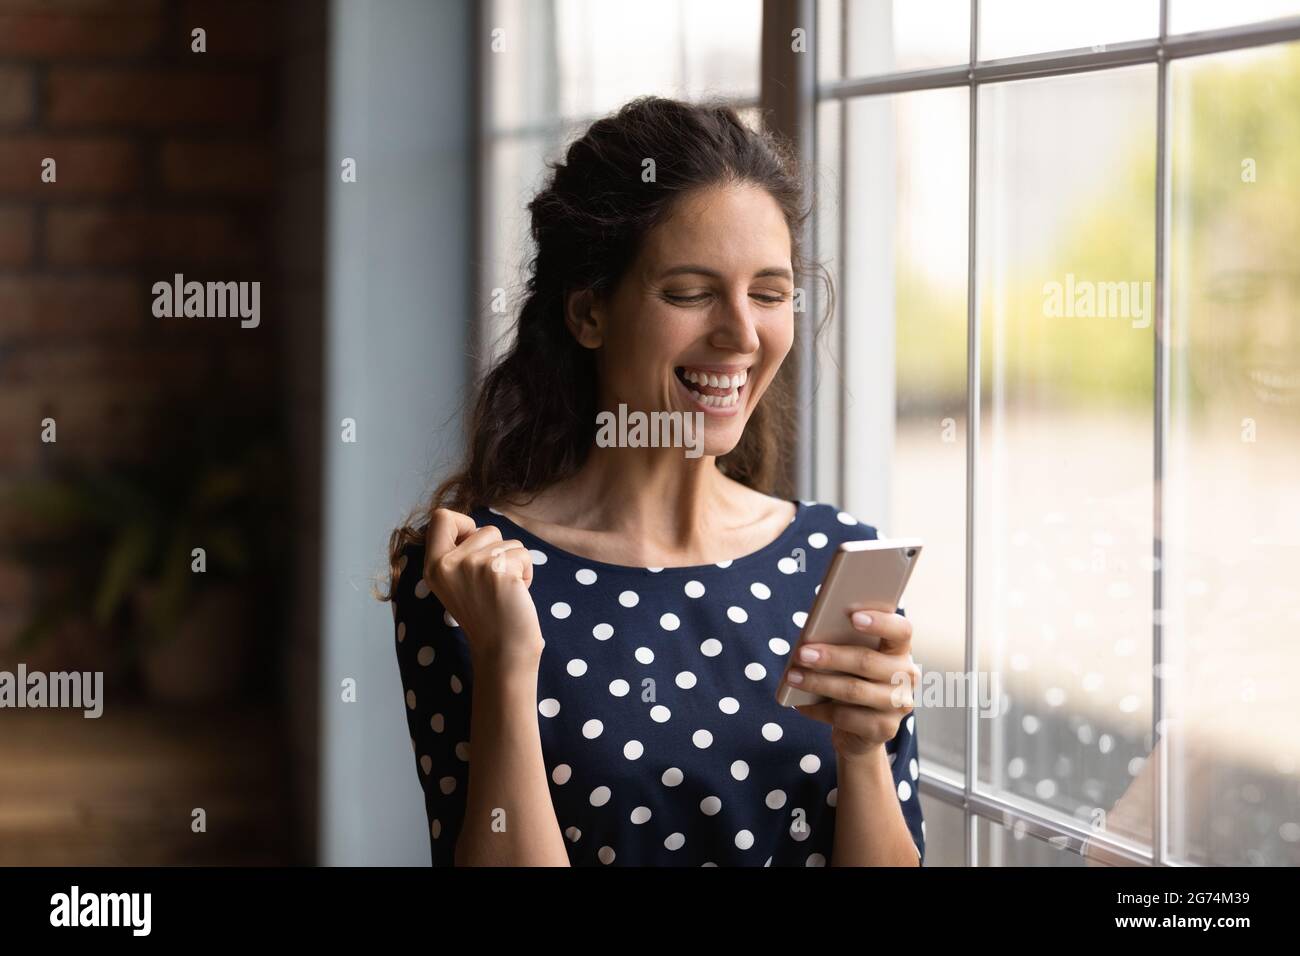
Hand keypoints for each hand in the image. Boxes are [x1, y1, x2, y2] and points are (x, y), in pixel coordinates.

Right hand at [423, 508, 544, 669]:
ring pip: (508, 541)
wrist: (502, 650)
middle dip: (499, 551)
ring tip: (504, 590)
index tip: (474, 546)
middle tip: (493, 583)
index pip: (441, 517)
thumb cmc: (486, 614)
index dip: (464, 524)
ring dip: (514, 562)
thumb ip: (458, 554)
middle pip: (485, 529)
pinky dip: (526, 572)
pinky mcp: (498, 570)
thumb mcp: (456, 582)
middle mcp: (447, 564)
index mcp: (433, 566)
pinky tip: (516, 594)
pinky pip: (523, 554)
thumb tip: (474, 527)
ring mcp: (472, 565)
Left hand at [785, 606, 920, 760]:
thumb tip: (811, 638)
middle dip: (831, 656)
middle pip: (868, 661)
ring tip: (793, 677)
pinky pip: (846, 717)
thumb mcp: (851, 659)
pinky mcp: (884, 729)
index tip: (853, 616)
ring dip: (818, 683)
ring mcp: (898, 705)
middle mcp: (906, 676)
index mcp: (900, 650)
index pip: (901, 630)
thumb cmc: (852, 680)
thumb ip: (843, 644)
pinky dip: (818, 709)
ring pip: (854, 690)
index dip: (880, 622)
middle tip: (802, 653)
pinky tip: (800, 704)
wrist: (860, 730)